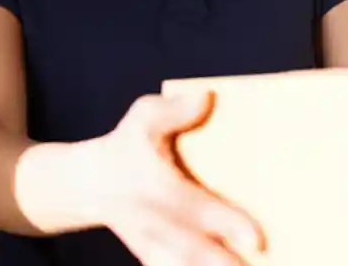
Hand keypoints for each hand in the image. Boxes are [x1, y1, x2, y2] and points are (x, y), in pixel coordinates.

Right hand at [84, 91, 263, 265]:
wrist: (90, 184)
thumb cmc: (126, 146)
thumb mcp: (144, 118)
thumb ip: (174, 110)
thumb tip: (206, 97)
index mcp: (158, 191)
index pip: (197, 211)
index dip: (228, 225)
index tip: (258, 240)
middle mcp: (156, 225)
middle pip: (195, 254)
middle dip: (226, 265)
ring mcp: (154, 248)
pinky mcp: (156, 260)